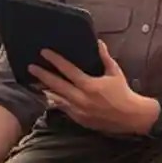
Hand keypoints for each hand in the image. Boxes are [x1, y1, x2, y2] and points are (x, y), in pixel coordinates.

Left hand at [29, 40, 156, 135]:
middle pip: (57, 85)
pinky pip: (63, 109)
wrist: (131, 117)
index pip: (68, 70)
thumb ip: (104, 57)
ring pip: (56, 99)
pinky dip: (55, 102)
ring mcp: (79, 110)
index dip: (55, 60)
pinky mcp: (79, 119)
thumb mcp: (115, 72)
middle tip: (31, 67)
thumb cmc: (123, 92)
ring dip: (45, 90)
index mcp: (90, 85)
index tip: (44, 52)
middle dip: (43, 75)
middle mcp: (82, 98)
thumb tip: (98, 43)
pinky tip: (47, 96)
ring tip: (34, 82)